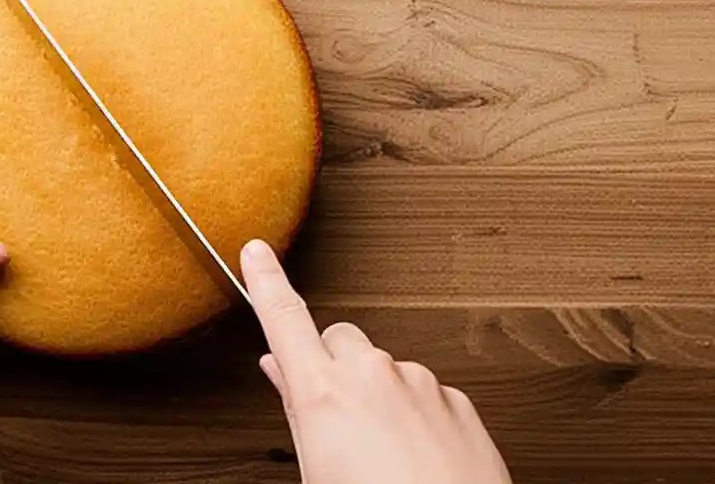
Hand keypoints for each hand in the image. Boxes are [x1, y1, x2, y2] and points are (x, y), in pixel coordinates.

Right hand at [241, 239, 511, 483]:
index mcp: (325, 393)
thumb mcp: (316, 468)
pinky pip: (424, 391)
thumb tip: (281, 372)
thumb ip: (298, 410)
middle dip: (330, 361)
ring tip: (381, 453)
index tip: (256, 252)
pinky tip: (414, 456)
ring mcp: (420, 384)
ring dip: (376, 394)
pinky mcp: (457, 400)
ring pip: (383, 368)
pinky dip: (415, 413)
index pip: (284, 319)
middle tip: (330, 411)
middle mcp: (373, 375)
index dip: (266, 280)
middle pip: (337, 338)